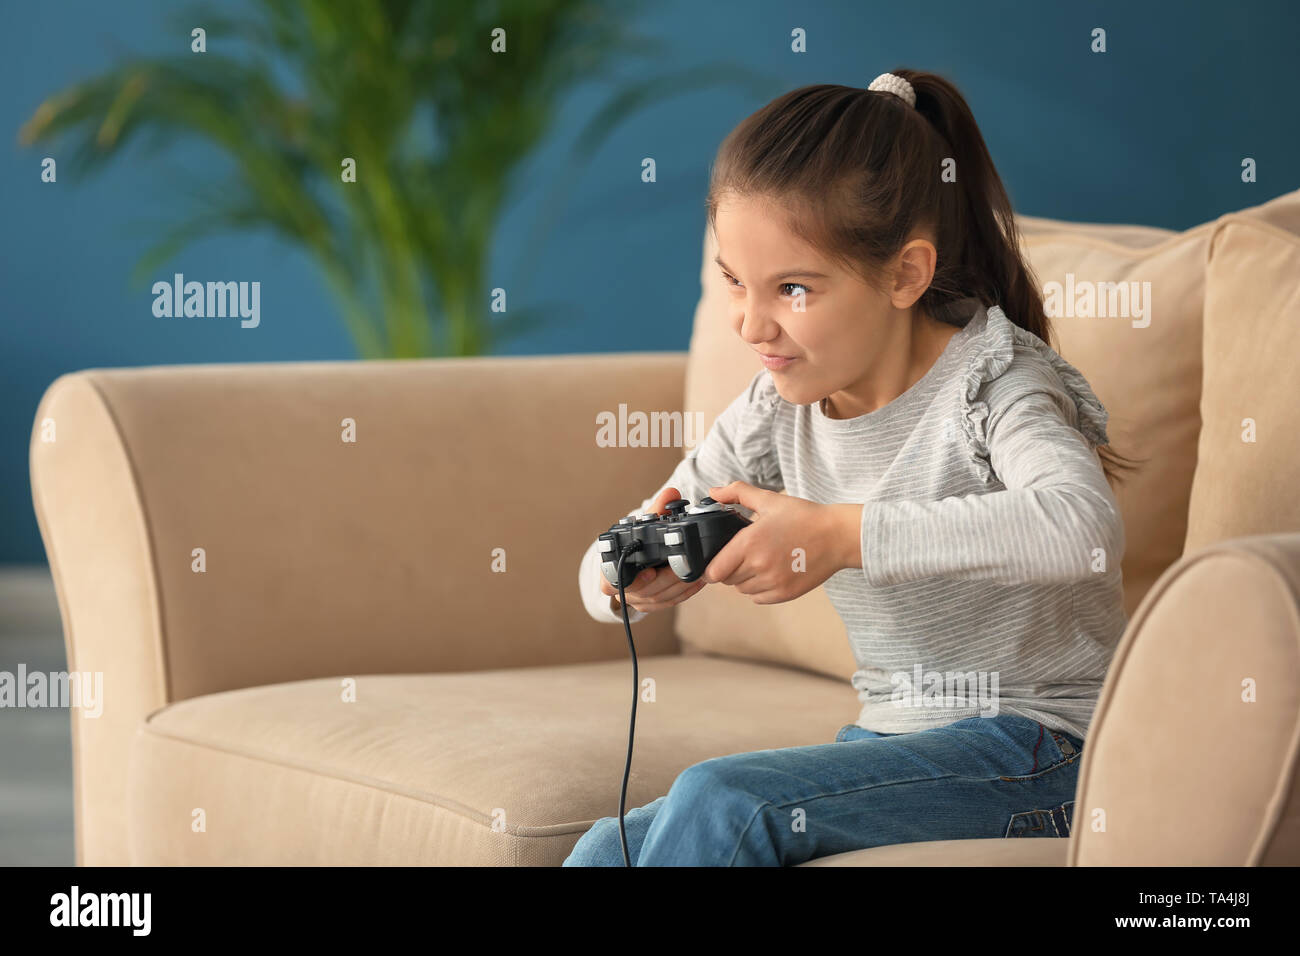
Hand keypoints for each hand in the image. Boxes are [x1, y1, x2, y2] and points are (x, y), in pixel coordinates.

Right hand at [597, 486, 706, 612]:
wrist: (633, 558)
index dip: (634, 580)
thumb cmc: (636, 541)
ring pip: (660, 598)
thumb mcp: (643, 523)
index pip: (613, 582)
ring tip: (698, 572)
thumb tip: (672, 493)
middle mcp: (623, 588)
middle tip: (686, 568)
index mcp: (610, 570)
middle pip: (646, 591)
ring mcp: (637, 600)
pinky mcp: (652, 605)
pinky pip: (670, 602)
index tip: (651, 573)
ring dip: (681, 586)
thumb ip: (657, 508)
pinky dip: (686, 592)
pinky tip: (698, 581)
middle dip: (669, 579)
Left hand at [702, 481, 862, 603]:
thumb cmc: (804, 516)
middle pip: (726, 580)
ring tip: (759, 562)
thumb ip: (737, 493)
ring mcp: (773, 582)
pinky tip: (770, 573)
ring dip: (744, 579)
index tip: (718, 559)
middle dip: (729, 568)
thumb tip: (713, 492)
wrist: (837, 536)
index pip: (714, 571)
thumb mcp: (769, 499)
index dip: (711, 567)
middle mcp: (759, 565)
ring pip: (742, 590)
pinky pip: (758, 598)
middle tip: (743, 554)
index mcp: (750, 542)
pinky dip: (759, 589)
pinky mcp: (785, 593)